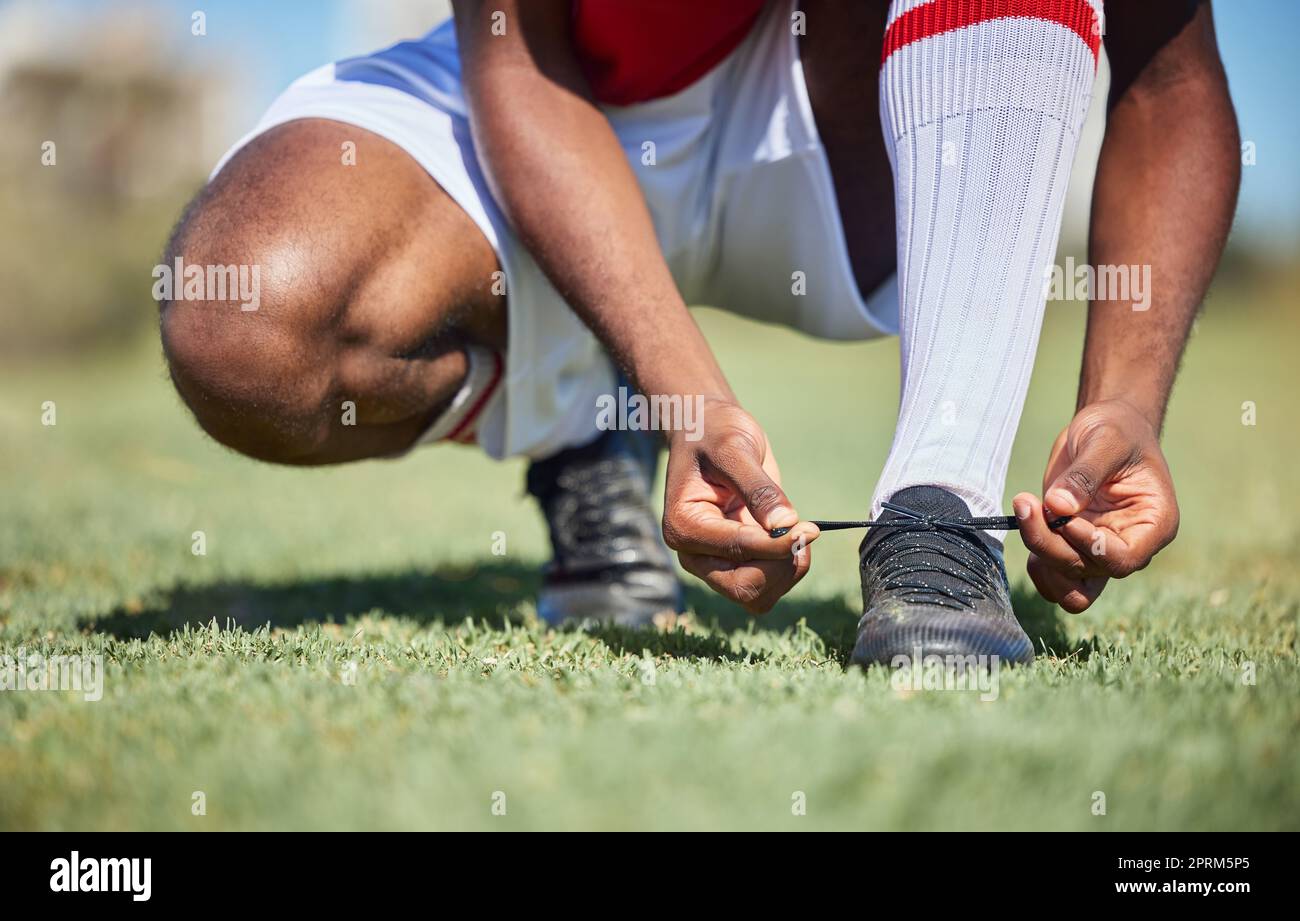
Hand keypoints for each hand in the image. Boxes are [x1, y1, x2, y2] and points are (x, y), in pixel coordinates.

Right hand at [662, 398, 819, 613]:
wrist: (709, 431)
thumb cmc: (715, 433)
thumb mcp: (735, 450)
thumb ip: (758, 489)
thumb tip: (785, 525)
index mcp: (684, 527)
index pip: (738, 552)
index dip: (778, 545)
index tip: (809, 526)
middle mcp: (695, 553)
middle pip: (744, 589)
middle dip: (780, 566)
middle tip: (802, 531)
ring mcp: (715, 562)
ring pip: (756, 597)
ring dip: (786, 572)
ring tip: (797, 532)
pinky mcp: (735, 562)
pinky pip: (766, 588)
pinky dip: (787, 569)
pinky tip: (792, 537)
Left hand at [1014, 400, 1178, 612]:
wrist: (1104, 428)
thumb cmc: (1116, 430)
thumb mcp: (1105, 441)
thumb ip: (1085, 474)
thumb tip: (1057, 507)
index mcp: (1153, 524)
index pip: (1123, 558)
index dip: (1089, 545)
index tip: (1063, 517)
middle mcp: (1129, 545)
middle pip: (1089, 571)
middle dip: (1051, 544)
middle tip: (1025, 503)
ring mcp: (1099, 550)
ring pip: (1071, 587)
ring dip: (1041, 559)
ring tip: (1025, 512)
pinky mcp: (1073, 547)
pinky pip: (1055, 578)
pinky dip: (1036, 562)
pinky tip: (1026, 522)